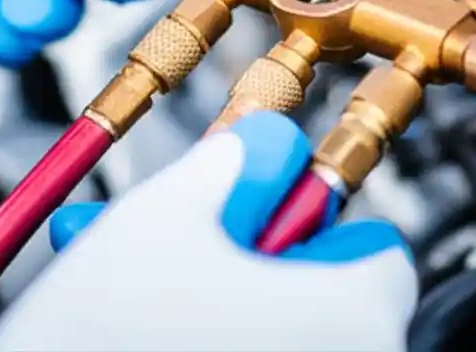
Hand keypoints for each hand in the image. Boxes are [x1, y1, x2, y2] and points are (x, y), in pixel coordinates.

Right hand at [0, 112, 416, 351]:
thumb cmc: (101, 342)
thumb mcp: (162, 218)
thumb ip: (232, 163)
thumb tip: (263, 144)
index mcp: (353, 317)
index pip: (374, 248)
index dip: (306, 219)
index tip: (253, 214)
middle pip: (319, 296)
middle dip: (244, 261)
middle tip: (175, 247)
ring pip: (270, 333)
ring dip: (209, 297)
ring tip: (126, 283)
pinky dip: (201, 340)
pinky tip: (132, 324)